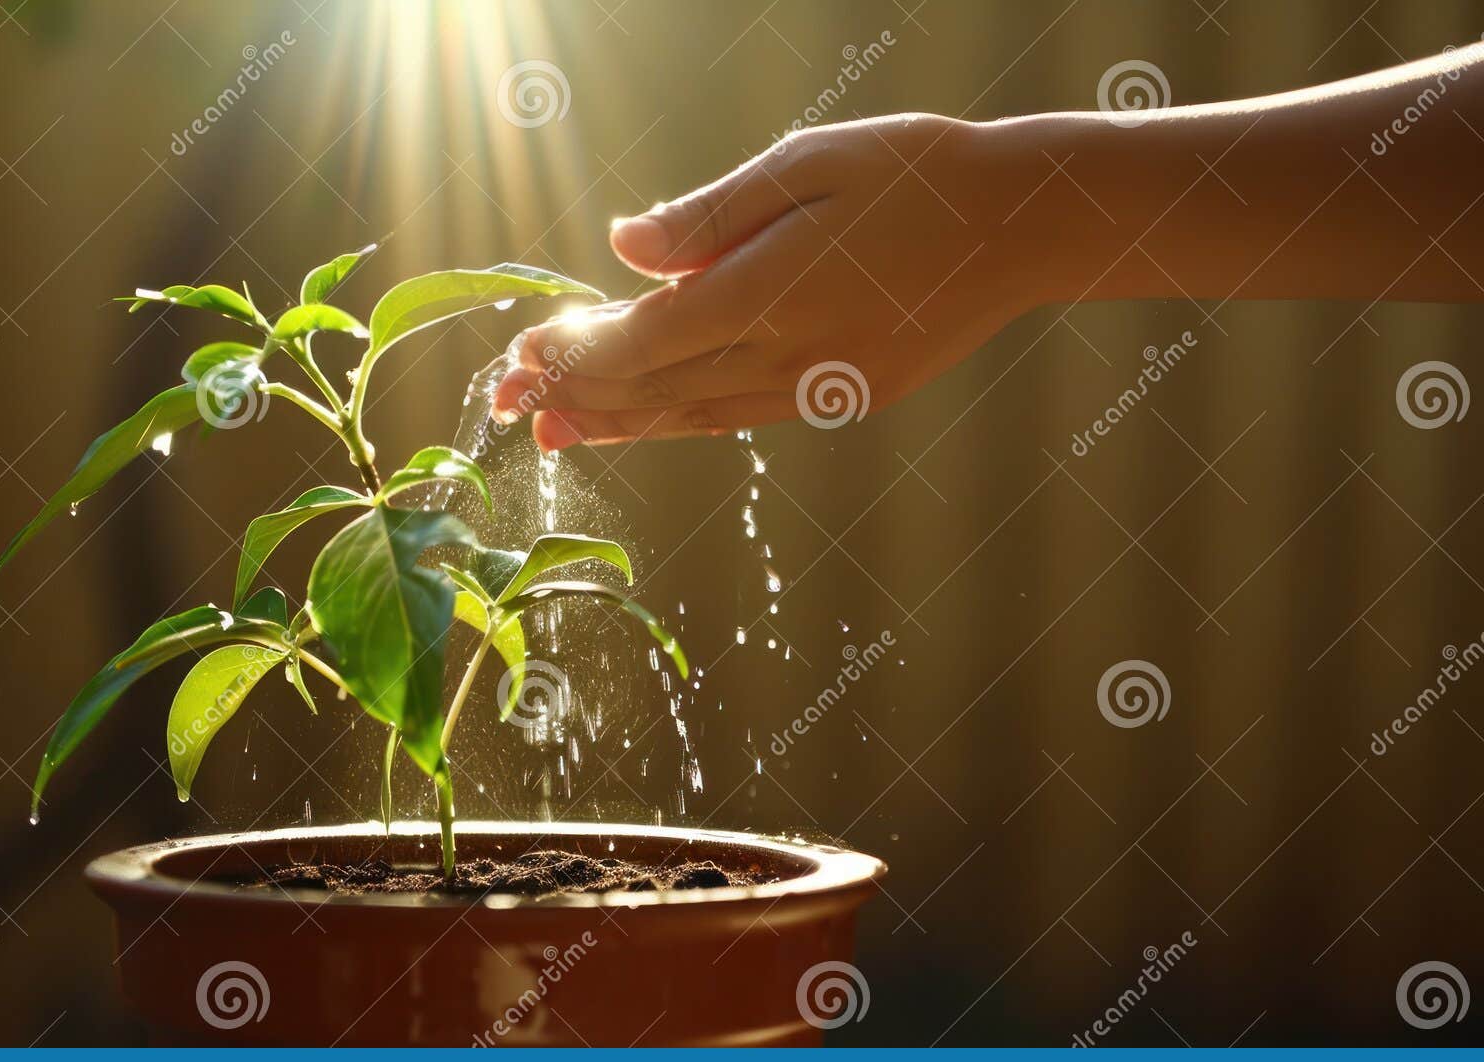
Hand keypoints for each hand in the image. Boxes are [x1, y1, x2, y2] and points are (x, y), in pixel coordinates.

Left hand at [494, 114, 1055, 449]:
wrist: (1018, 227)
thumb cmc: (912, 174)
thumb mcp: (805, 165)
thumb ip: (707, 217)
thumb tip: (623, 246)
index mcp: (766, 295)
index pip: (641, 341)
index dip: (576, 349)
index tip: (527, 343)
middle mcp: (783, 358)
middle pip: (652, 390)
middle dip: (574, 393)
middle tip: (509, 397)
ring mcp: (813, 388)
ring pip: (690, 416)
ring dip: (615, 421)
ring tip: (553, 429)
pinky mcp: (838, 396)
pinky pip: (737, 415)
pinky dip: (677, 418)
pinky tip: (644, 417)